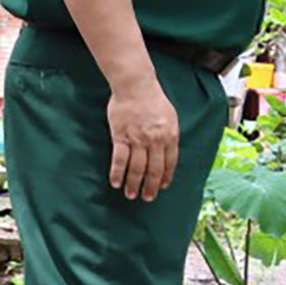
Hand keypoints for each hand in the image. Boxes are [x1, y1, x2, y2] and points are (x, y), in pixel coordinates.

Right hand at [107, 76, 177, 200]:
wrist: (136, 86)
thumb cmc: (154, 99)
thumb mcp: (170, 117)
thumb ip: (170, 134)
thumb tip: (168, 150)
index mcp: (170, 135)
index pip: (170, 162)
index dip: (166, 176)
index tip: (162, 187)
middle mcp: (155, 140)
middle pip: (154, 169)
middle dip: (150, 186)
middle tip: (147, 198)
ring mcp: (138, 139)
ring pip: (136, 168)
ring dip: (133, 184)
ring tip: (131, 195)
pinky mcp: (121, 136)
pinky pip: (119, 159)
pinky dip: (117, 173)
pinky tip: (115, 182)